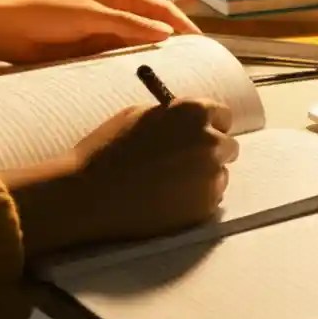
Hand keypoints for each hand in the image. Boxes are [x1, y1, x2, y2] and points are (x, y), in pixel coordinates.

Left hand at [0, 0, 199, 63]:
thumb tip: (168, 33)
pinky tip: (148, 80)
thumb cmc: (47, 14)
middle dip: (176, 44)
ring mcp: (108, 35)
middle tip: (199, 66)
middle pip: (156, 29)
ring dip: (157, 58)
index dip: (184, 25)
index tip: (203, 45)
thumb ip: (128, 25)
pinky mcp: (96, 54)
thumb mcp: (91, 16)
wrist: (9, 32)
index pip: (162, 10)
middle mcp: (119, 15)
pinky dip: (136, 67)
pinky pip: (123, 61)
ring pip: (141, 47)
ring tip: (179, 76)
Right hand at [4, 98, 238, 256]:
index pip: (222, 115)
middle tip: (186, 162)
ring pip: (220, 175)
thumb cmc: (106, 150)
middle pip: (228, 145)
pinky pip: (210, 199)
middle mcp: (209, 141)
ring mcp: (210, 176)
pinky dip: (195, 200)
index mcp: (193, 112)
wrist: (89, 194)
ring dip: (204, 177)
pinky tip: (167, 201)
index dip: (209, 124)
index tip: (200, 133)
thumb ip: (171, 116)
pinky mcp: (205, 206)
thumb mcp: (137, 116)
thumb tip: (187, 121)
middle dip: (210, 151)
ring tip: (169, 185)